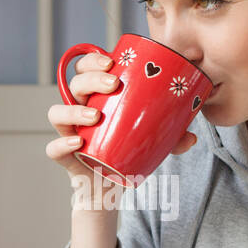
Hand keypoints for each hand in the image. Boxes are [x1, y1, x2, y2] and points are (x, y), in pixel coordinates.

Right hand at [46, 51, 196, 183]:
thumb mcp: (154, 142)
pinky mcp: (65, 156)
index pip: (86, 69)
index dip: (93, 60)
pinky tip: (79, 142)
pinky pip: (54, 148)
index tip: (111, 61)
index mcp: (97, 97)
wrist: (112, 186)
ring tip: (96, 116)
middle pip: (74, 84)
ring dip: (74, 110)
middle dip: (91, 79)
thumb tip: (193, 136)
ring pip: (58, 113)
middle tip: (113, 84)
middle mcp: (78, 110)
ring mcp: (69, 132)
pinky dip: (62, 144)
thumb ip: (172, 138)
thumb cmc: (129, 153)